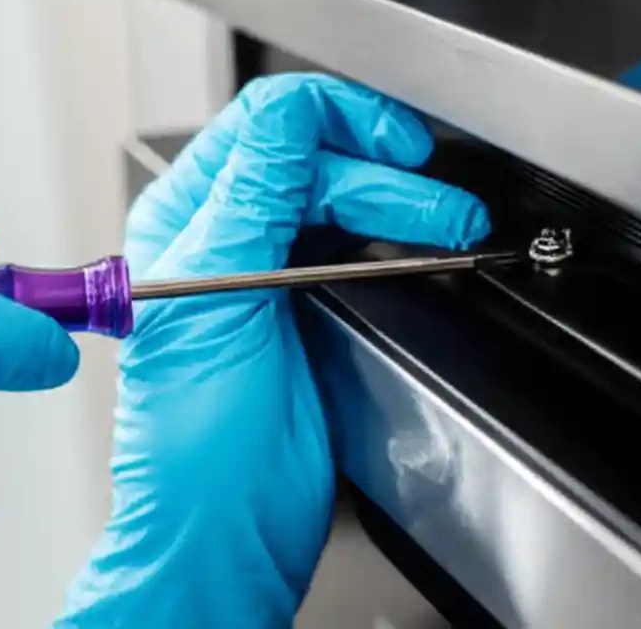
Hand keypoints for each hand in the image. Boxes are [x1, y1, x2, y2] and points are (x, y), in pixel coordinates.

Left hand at [57, 74, 489, 626]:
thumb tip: (288, 116)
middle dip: (388, 175)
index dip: (337, 119)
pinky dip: (398, 240)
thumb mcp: (217, 298)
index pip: (265, 125)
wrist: (228, 524)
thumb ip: (253, 198)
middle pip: (317, 161)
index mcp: (187, 216)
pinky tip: (425, 245)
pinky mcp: (310, 305)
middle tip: (445, 208)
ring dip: (403, 205)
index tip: (396, 143)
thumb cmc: (194, 437)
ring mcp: (270, 268)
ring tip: (453, 225)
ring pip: (344, 200)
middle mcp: (226, 232)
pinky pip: (358, 247)